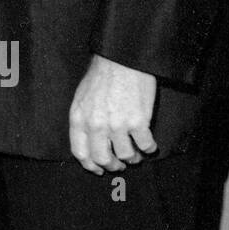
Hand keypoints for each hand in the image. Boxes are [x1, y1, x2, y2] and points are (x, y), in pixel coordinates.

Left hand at [68, 54, 157, 173]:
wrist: (121, 60)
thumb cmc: (102, 76)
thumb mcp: (81, 98)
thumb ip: (83, 120)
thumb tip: (90, 142)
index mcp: (79, 118)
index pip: (80, 153)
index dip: (91, 165)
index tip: (99, 169)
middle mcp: (96, 125)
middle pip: (102, 159)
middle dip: (112, 165)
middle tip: (120, 164)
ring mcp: (117, 125)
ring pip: (126, 155)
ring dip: (132, 158)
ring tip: (136, 153)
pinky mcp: (139, 122)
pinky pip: (145, 146)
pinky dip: (149, 148)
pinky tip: (149, 144)